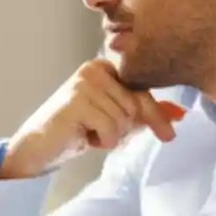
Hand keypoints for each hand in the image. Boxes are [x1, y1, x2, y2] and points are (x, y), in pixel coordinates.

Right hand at [0, 58, 185, 178]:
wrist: (37, 148)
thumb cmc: (74, 132)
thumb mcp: (113, 119)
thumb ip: (140, 114)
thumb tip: (178, 115)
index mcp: (103, 67)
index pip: (141, 91)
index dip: (155, 115)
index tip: (170, 135)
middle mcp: (94, 69)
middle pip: (134, 106)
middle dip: (123, 128)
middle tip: (99, 134)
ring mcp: (85, 83)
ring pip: (124, 119)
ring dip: (110, 136)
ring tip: (87, 133)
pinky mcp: (77, 101)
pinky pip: (111, 128)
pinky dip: (102, 140)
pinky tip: (82, 137)